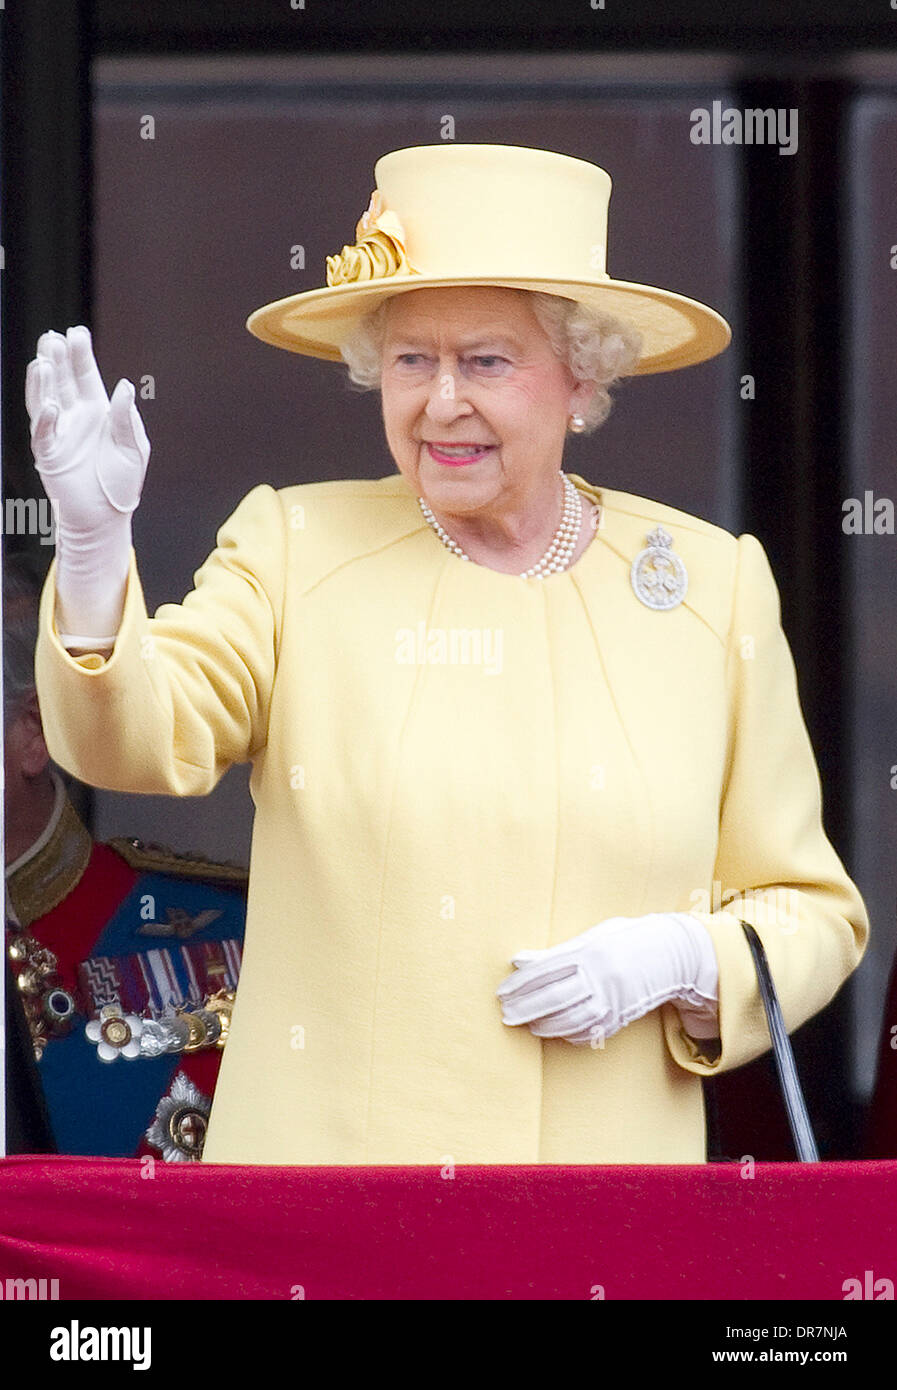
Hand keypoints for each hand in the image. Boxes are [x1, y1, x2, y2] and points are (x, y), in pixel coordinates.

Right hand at [26, 326, 150, 644]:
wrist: (106, 515)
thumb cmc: (122, 483)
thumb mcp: (134, 449)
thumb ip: (125, 418)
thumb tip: (123, 387)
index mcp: (98, 412)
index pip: (86, 376)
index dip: (81, 355)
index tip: (77, 332)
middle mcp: (76, 417)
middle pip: (62, 381)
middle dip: (57, 359)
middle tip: (53, 337)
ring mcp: (60, 433)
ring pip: (46, 399)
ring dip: (43, 380)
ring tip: (43, 358)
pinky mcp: (49, 454)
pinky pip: (43, 432)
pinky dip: (45, 418)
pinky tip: (50, 404)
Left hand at [496, 912, 718, 1046]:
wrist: (670, 953)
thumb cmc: (624, 939)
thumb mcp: (591, 937)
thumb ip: (556, 952)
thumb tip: (520, 961)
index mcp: (589, 952)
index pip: (545, 971)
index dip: (520, 984)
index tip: (502, 992)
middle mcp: (600, 977)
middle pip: (553, 998)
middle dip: (526, 1008)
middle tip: (505, 1014)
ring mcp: (612, 999)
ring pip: (570, 1020)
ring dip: (545, 1025)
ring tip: (527, 1025)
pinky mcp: (621, 1016)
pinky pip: (590, 1032)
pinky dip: (570, 1035)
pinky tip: (556, 1032)